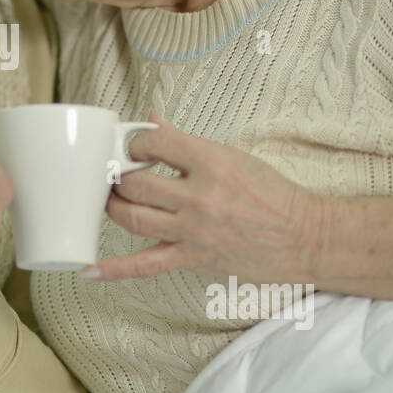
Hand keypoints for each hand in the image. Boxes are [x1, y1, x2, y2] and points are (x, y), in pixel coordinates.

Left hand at [80, 112, 321, 284]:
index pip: (153, 144)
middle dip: (118, 175)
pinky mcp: (192, 258)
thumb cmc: (272, 194)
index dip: (135, 143)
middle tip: (117, 173)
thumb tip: (153, 123)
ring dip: (114, 206)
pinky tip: (88, 269)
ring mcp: (192, 231)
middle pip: (134, 184)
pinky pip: (144, 266)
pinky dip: (113, 269)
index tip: (135, 147)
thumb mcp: (232, 156)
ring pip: (131, 218)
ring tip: (113, 198)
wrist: (304, 237)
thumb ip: (186, 142)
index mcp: (211, 162)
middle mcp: (198, 197)